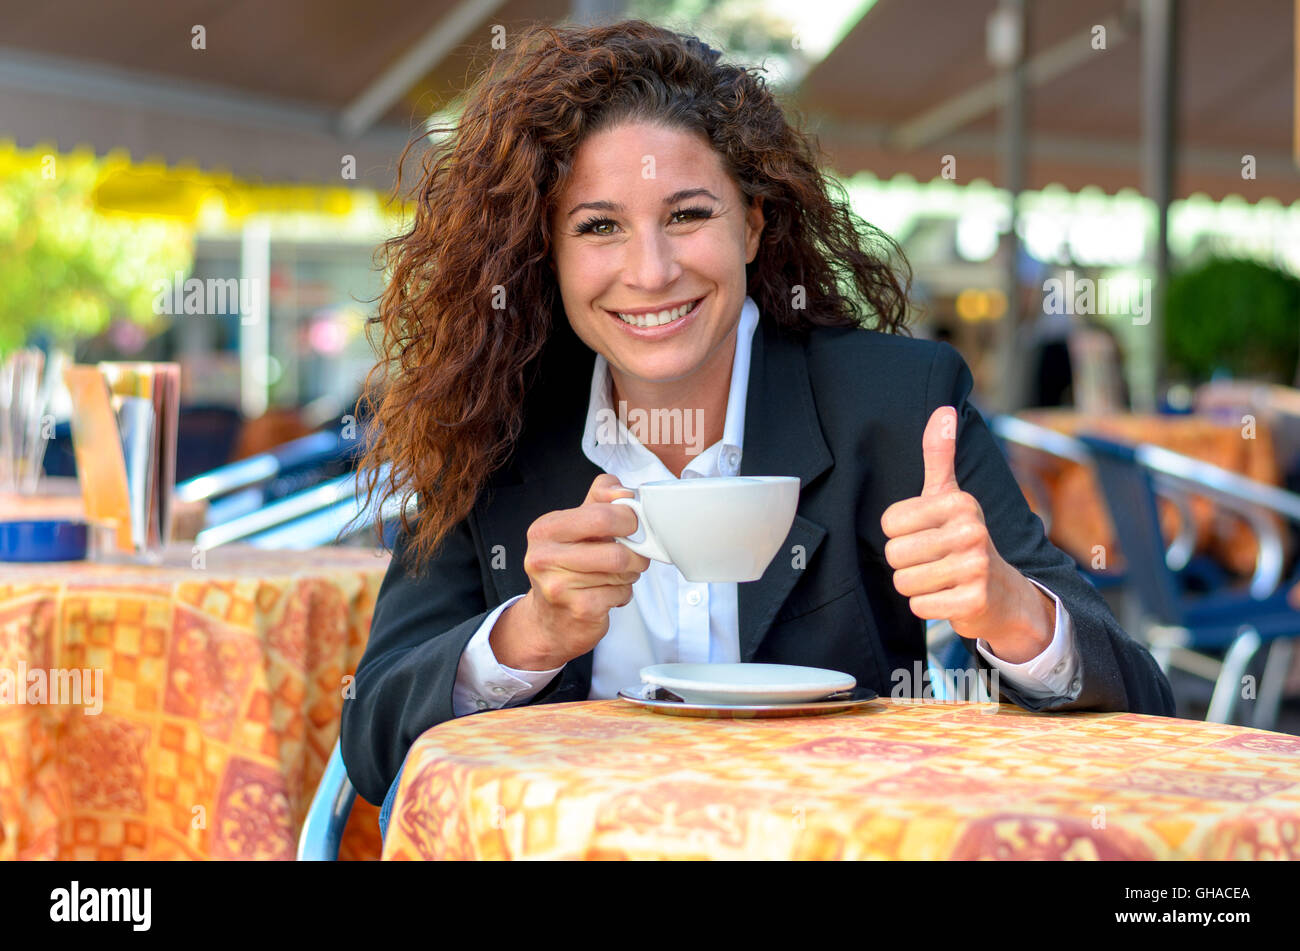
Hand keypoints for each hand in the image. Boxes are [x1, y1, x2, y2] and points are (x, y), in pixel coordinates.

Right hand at [491, 474, 651, 669]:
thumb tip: (624, 493)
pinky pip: (621, 593)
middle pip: (616, 550)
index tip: (634, 524)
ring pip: (622, 572)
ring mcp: (558, 586)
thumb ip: (601, 499)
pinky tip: (608, 593)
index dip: (629, 519)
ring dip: (630, 573)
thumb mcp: (577, 526)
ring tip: (617, 574)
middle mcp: (545, 557)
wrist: (550, 620)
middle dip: (636, 552)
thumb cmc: (568, 567)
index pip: (601, 515)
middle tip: (636, 553)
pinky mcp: (578, 610)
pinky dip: (623, 593)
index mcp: (546, 529)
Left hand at [881, 406, 1054, 663]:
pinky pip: (919, 606)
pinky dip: (927, 607)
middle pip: (894, 554)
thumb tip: (943, 409)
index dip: (900, 534)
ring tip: (940, 579)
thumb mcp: (950, 496)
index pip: (889, 523)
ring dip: (915, 586)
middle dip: (906, 564)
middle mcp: (972, 530)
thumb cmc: (963, 539)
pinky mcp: (974, 601)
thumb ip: (939, 455)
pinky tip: (948, 598)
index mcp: (959, 502)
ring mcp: (976, 567)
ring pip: (903, 582)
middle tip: (933, 561)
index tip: (926, 535)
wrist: (1003, 593)